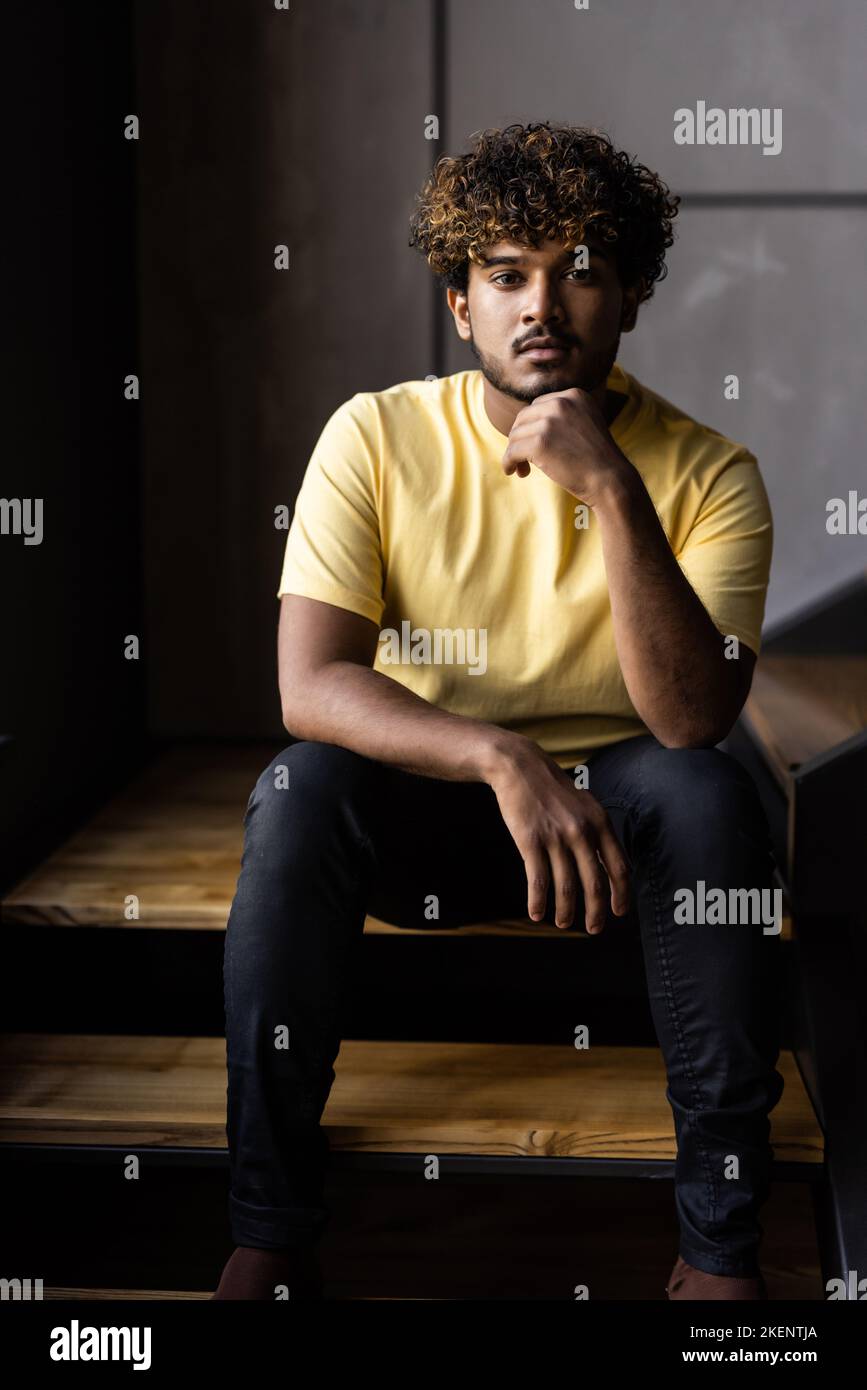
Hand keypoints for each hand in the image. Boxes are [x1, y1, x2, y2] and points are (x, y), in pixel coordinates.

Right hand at [488, 736, 629, 932]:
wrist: (519, 767)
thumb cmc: (552, 789)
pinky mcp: (530, 840)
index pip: (619, 867)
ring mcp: (556, 836)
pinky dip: (538, 901)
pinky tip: (536, 913)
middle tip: (593, 929)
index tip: (618, 912)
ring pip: (566, 886)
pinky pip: (538, 880)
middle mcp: (582, 832)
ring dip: (565, 911)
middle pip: (595, 883)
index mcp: (600, 823)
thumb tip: (610, 865)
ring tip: (562, 923)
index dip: (621, 894)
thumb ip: (598, 832)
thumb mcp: (585, 804)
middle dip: (595, 912)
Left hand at [501, 387, 628, 505]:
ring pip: (515, 435)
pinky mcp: (539, 442)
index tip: (535, 443)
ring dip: (514, 452)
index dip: (532, 426)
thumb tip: (528, 425)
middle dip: (520, 437)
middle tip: (524, 458)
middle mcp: (561, 403)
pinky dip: (508, 462)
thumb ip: (563, 417)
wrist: (611, 480)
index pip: (539, 405)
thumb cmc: (598, 460)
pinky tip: (513, 471)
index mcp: (575, 395)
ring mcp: (549, 422)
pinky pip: (512, 451)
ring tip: (522, 468)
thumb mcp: (586, 423)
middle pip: (523, 417)